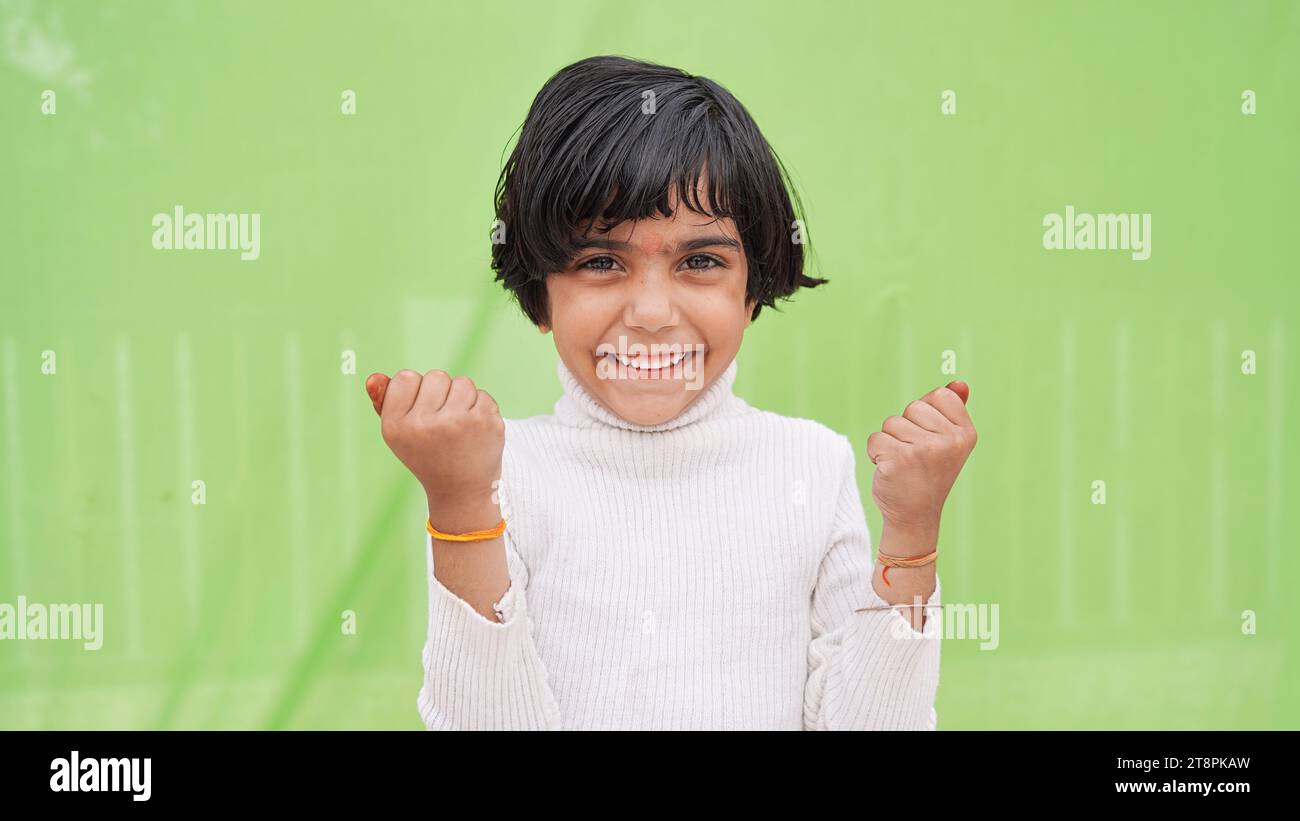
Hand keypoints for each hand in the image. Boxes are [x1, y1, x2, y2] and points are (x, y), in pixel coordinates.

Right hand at [365, 370, 504, 504]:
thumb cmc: (428, 455)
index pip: (405, 377)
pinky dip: (481, 408)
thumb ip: (384, 401)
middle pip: (436, 376)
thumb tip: (374, 378)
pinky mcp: (484, 422)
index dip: (416, 391)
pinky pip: (482, 394)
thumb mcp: (400, 432)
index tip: (422, 414)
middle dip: (441, 393)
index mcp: (396, 426)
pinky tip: (475, 431)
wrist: (462, 490)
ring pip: (462, 382)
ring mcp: (456, 422)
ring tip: (459, 425)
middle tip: (443, 424)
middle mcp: (424, 425)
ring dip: (463, 399)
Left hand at [866, 381, 976, 537]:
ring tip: (903, 464)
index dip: (927, 415)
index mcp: (965, 434)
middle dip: (907, 428)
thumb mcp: (947, 443)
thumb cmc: (928, 474)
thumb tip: (960, 383)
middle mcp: (948, 442)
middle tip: (916, 456)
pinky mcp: (897, 460)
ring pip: (891, 423)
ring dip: (890, 441)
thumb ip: (952, 411)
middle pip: (913, 407)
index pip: (940, 395)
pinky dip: (875, 453)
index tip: (932, 441)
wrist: (915, 516)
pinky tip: (889, 470)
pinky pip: (875, 439)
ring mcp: (923, 451)